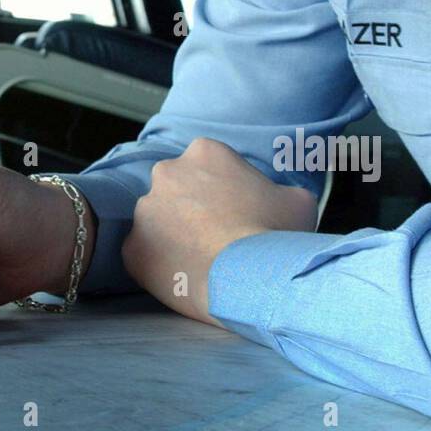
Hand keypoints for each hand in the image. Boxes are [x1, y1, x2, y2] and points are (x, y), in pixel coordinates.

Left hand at [121, 137, 317, 325]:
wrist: (248, 278)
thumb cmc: (274, 236)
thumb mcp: (298, 201)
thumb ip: (281, 191)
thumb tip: (280, 199)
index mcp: (204, 152)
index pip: (209, 167)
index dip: (224, 192)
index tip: (235, 213)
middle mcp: (167, 173)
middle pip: (177, 190)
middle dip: (192, 210)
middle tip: (215, 237)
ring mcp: (145, 210)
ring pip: (157, 222)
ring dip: (173, 237)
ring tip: (201, 261)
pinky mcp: (132, 248)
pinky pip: (143, 255)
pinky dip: (159, 265)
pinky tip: (184, 277)